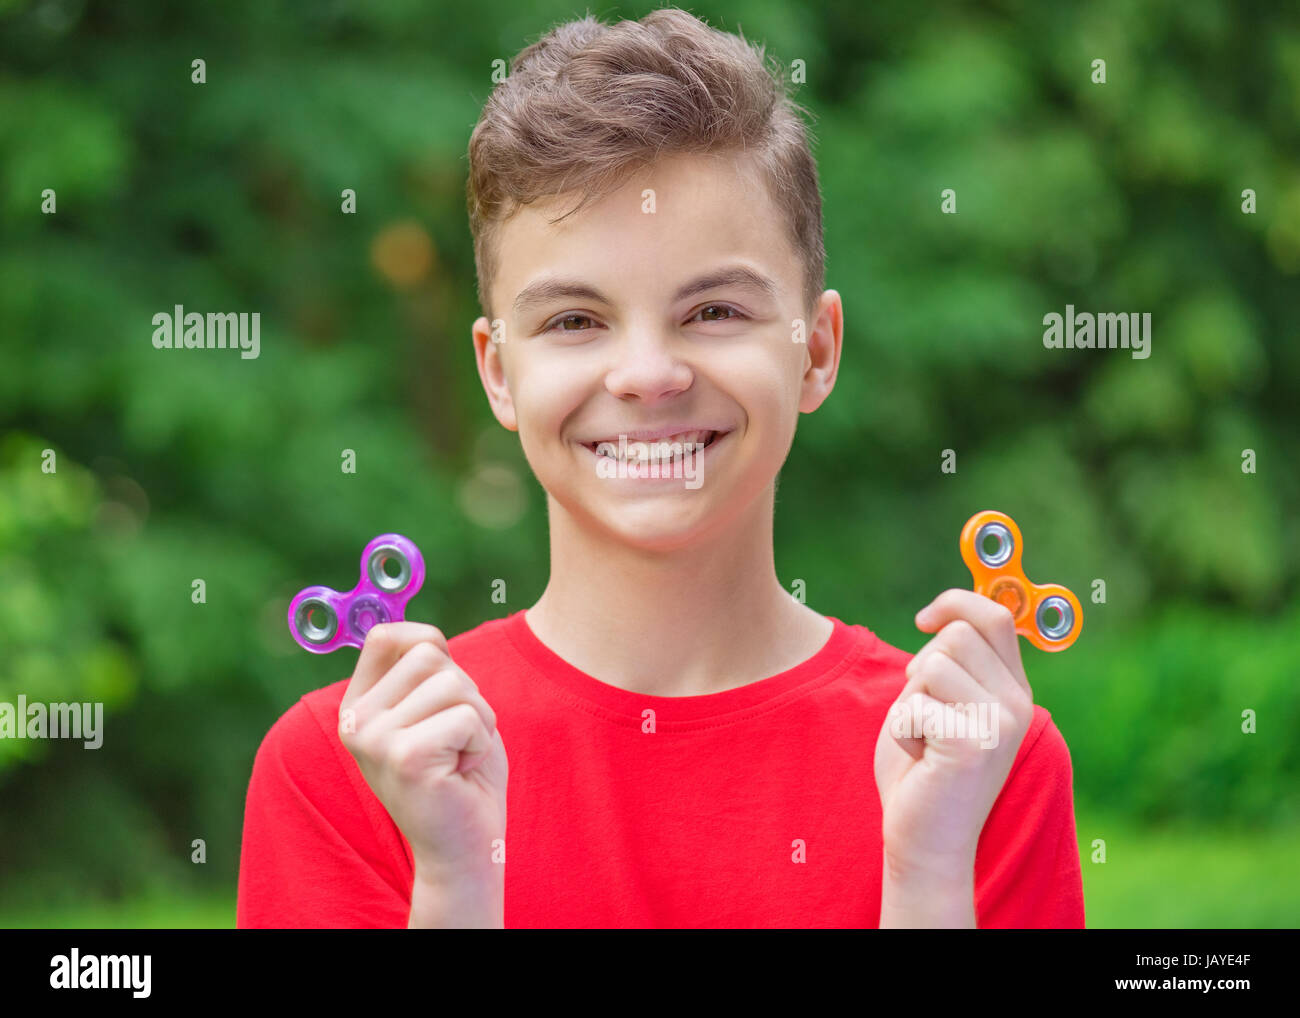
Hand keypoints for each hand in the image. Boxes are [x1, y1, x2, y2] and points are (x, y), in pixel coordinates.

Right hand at [339, 622, 507, 887]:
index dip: (431, 647)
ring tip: (459, 756)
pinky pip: (468, 716)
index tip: (444, 693)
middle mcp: (354, 720)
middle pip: (429, 655)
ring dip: (477, 718)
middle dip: (464, 692)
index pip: (388, 635)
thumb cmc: (461, 774)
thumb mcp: (437, 709)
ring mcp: (375, 739)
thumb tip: (425, 634)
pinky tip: (462, 773)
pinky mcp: (406, 758)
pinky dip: (481, 741)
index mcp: (357, 705)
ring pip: (453, 683)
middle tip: (456, 737)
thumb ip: (426, 672)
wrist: (464, 848)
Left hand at [873, 589, 1034, 882]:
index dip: (955, 602)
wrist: (925, 839)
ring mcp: (1000, 723)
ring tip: (923, 737)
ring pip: (933, 664)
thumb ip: (949, 663)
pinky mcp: (974, 744)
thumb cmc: (921, 770)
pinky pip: (915, 703)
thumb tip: (944, 615)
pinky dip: (902, 728)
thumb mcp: (940, 703)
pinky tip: (919, 758)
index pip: (996, 616)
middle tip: (923, 712)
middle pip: (957, 634)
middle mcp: (1017, 704)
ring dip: (909, 700)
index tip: (924, 618)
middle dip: (922, 665)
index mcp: (1013, 690)